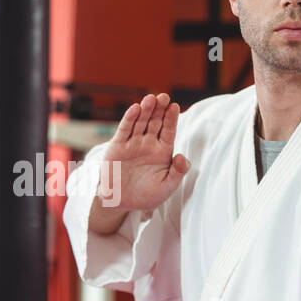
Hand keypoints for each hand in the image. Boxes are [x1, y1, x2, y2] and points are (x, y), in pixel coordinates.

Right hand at [97, 92, 189, 214]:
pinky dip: (130, 119)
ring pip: (140, 122)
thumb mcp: (167, 187)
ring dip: (145, 110)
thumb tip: (183, 157)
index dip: (171, 119)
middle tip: (164, 97)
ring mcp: (133, 143)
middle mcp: (148, 144)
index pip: (169, 131)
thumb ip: (178, 172)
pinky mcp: (118, 145)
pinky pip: (125, 129)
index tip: (174, 107)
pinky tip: (135, 108)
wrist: (120, 203)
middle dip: (159, 109)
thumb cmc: (146, 196)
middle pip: (155, 122)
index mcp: (162, 152)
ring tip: (151, 99)